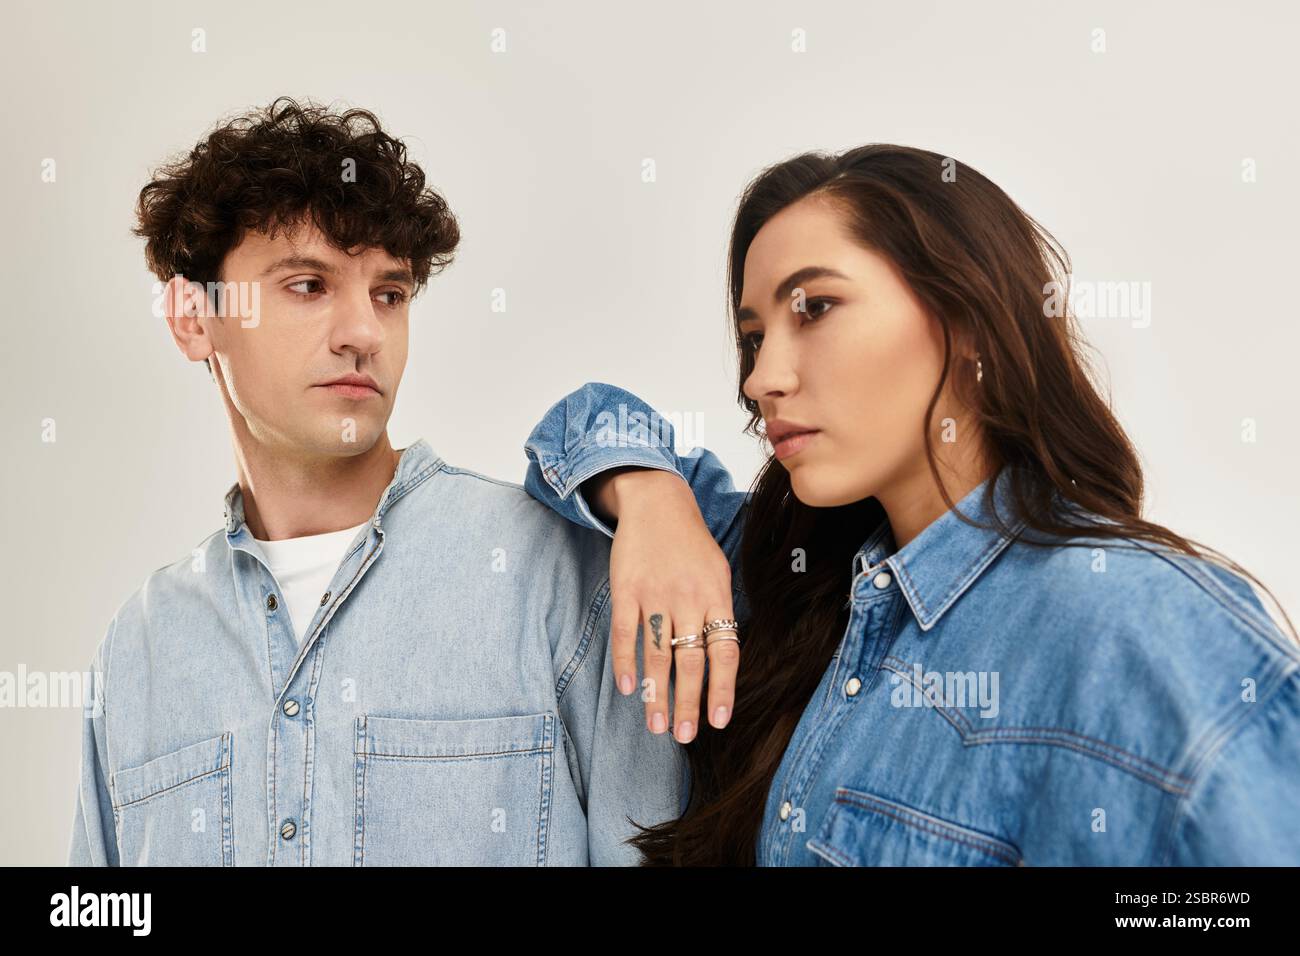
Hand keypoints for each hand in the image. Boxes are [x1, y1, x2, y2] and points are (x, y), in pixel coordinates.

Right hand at [588, 468, 738, 742]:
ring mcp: (656, 594)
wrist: (657, 502)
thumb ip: (719, 613)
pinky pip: (626, 633)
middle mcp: (689, 598)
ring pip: (657, 655)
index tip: (717, 722)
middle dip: (688, 703)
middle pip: (691, 661)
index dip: (722, 689)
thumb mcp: (718, 573)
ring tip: (657, 725)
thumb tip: (721, 663)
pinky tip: (627, 689)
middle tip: (683, 736)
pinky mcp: (626, 589)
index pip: (725, 652)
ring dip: (656, 695)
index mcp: (717, 596)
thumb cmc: (691, 545)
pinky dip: (625, 663)